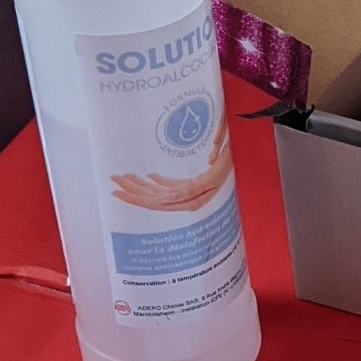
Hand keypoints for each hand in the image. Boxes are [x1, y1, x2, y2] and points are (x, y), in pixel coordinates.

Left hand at [108, 136, 234, 212]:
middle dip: (130, 191)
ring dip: (139, 186)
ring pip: (158, 193)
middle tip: (113, 182)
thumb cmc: (232, 166)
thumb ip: (191, 189)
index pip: (153, 202)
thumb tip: (164, 197)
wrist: (247, 158)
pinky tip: (148, 177)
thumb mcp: (213, 176)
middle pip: (151, 198)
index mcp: (190, 199)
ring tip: (122, 179)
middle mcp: (187, 198)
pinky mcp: (194, 184)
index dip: (134, 197)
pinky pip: (171, 187)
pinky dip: (157, 183)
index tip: (117, 191)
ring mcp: (190, 192)